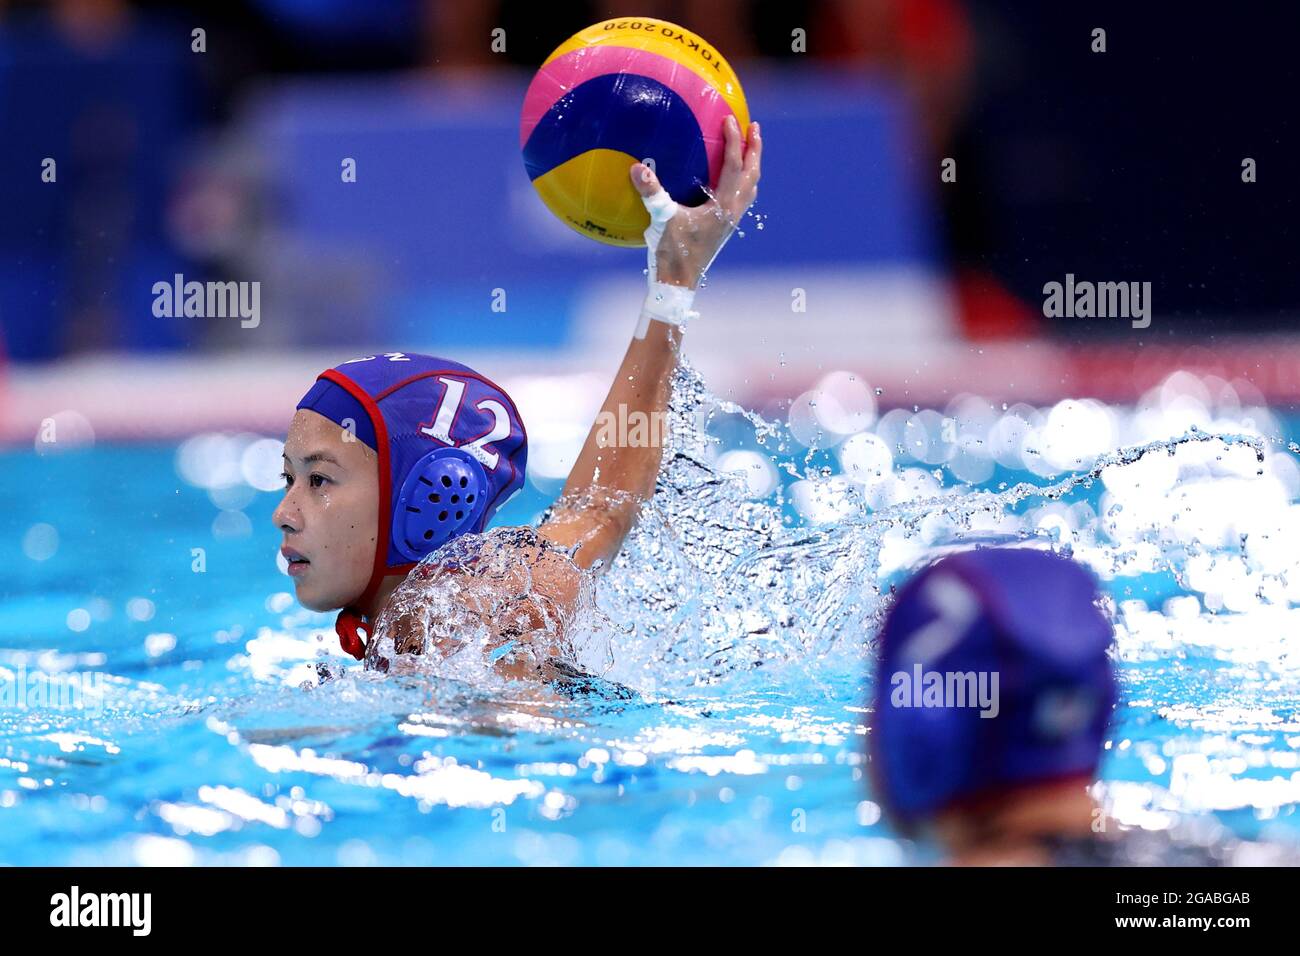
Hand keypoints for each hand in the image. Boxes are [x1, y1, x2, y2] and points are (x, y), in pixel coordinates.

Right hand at [629, 115, 761, 288]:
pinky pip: (740, 198)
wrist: (678, 283)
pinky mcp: (724, 227)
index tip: (730, 119)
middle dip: (754, 149)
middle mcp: (733, 212)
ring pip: (749, 187)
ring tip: (749, 149)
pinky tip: (729, 180)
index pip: (734, 165)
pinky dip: (741, 182)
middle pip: (752, 174)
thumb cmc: (672, 253)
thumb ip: (651, 193)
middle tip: (754, 126)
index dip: (734, 141)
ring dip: (751, 165)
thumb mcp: (660, 220)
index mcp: (723, 206)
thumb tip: (637, 168)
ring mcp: (730, 221)